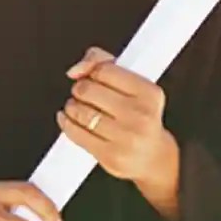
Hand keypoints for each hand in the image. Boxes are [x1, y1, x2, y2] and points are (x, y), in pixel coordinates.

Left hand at [58, 47, 178, 186]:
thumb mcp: (135, 85)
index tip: (92, 76)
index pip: (104, 70)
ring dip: (72, 106)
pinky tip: (68, 119)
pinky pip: (76, 133)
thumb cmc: (141, 117)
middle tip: (83, 93)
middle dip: (80, 89)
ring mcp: (126, 137)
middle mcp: (140, 115)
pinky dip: (66, 123)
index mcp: (149, 93)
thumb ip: (104, 63)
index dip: (92, 71)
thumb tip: (77, 69)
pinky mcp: (110, 156)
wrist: (154, 156)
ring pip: (80, 111)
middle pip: (87, 90)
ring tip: (77, 107)